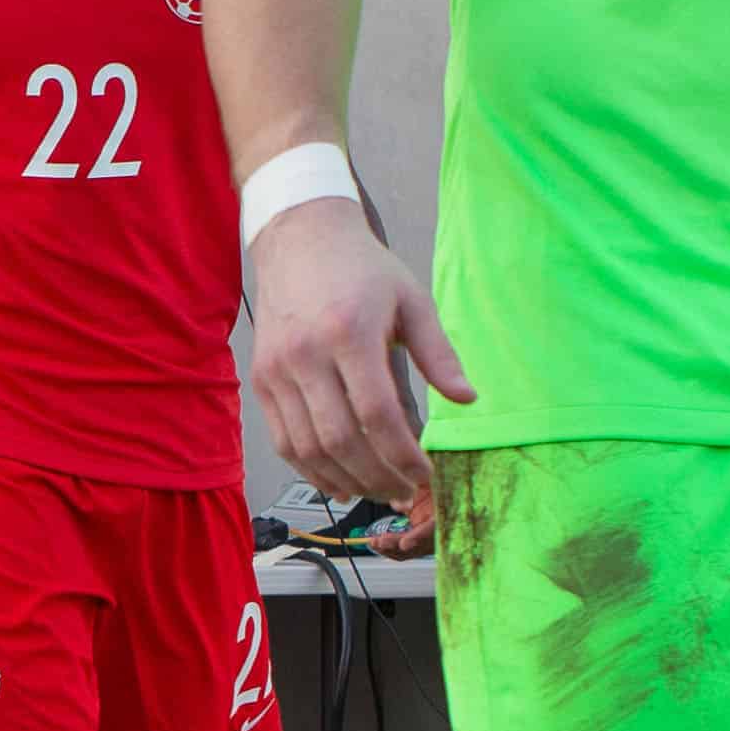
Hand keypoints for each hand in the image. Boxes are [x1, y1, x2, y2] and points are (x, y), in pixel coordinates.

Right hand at [246, 199, 470, 519]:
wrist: (299, 238)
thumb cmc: (361, 268)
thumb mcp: (411, 300)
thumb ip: (439, 353)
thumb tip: (467, 399)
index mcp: (348, 332)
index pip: (376, 413)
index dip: (403, 455)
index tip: (426, 474)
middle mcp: (306, 355)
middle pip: (341, 439)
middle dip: (378, 476)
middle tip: (406, 492)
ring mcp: (277, 371)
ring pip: (309, 448)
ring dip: (346, 480)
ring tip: (379, 490)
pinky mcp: (262, 380)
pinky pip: (283, 441)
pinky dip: (312, 470)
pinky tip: (340, 482)